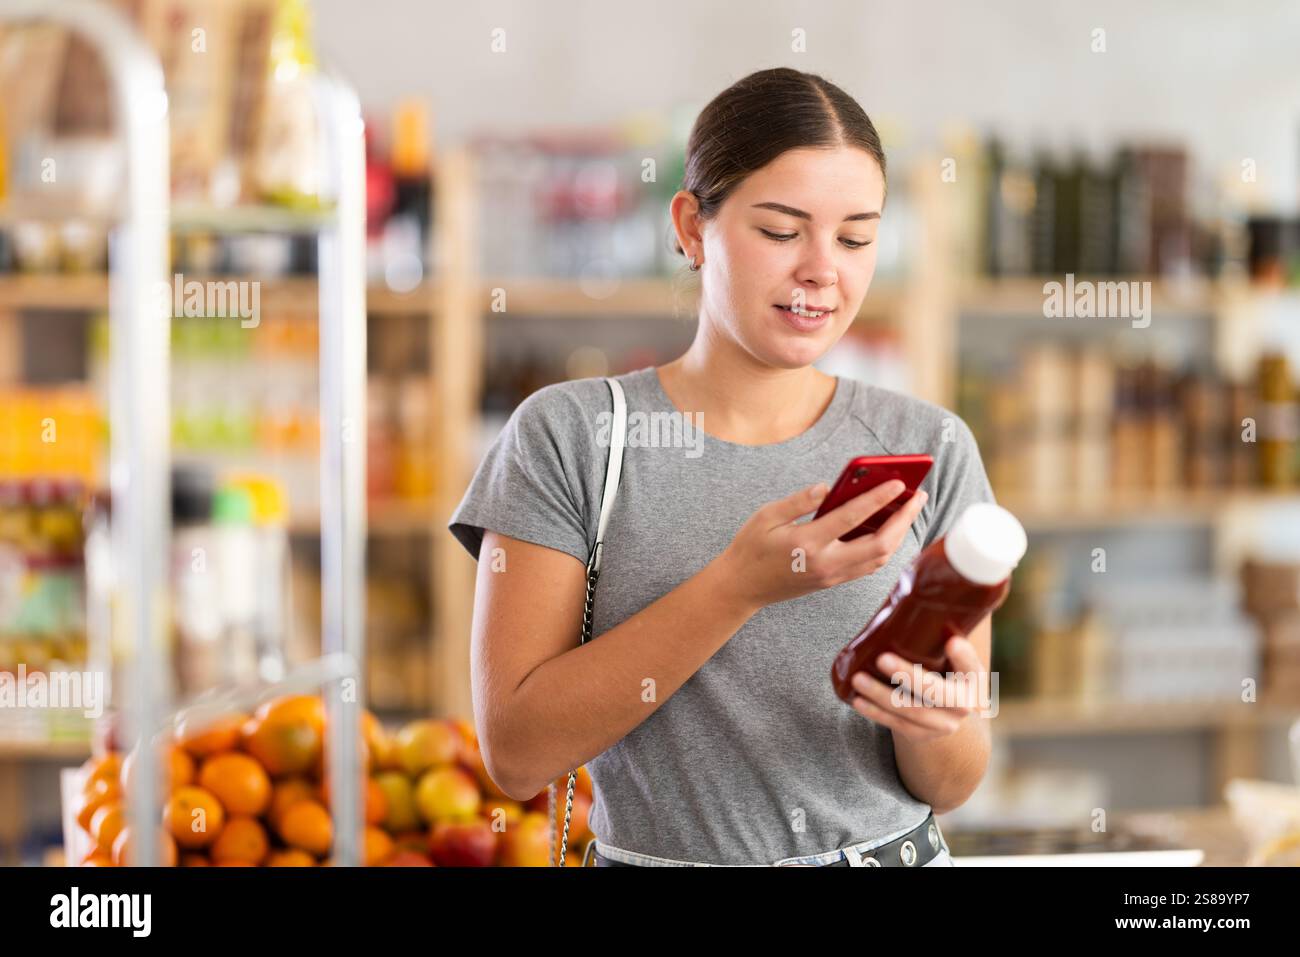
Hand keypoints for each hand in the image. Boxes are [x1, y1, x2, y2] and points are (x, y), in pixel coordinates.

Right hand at [716, 479, 926, 610]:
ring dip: (899, 534)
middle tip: (918, 496)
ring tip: (908, 509)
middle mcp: (825, 564)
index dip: (878, 499)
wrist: (742, 587)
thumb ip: (798, 501)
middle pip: (879, 544)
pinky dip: (885, 547)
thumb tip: (827, 487)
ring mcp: (832, 576)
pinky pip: (868, 566)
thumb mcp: (766, 516)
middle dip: (903, 520)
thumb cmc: (751, 547)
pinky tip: (890, 529)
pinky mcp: (832, 581)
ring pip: (879, 558)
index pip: (852, 518)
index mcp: (807, 544)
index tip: (898, 483)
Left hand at [847, 636, 985, 742]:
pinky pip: (897, 725)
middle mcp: (964, 706)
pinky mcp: (921, 735)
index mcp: (973, 679)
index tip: (952, 642)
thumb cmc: (944, 672)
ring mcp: (943, 725)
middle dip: (908, 676)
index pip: (971, 666)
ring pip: (912, 712)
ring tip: (858, 679)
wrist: (947, 715)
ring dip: (882, 696)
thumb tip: (914, 604)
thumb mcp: (952, 658)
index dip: (963, 656)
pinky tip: (858, 701)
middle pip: (936, 692)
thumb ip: (941, 637)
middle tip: (882, 659)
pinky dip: (876, 713)